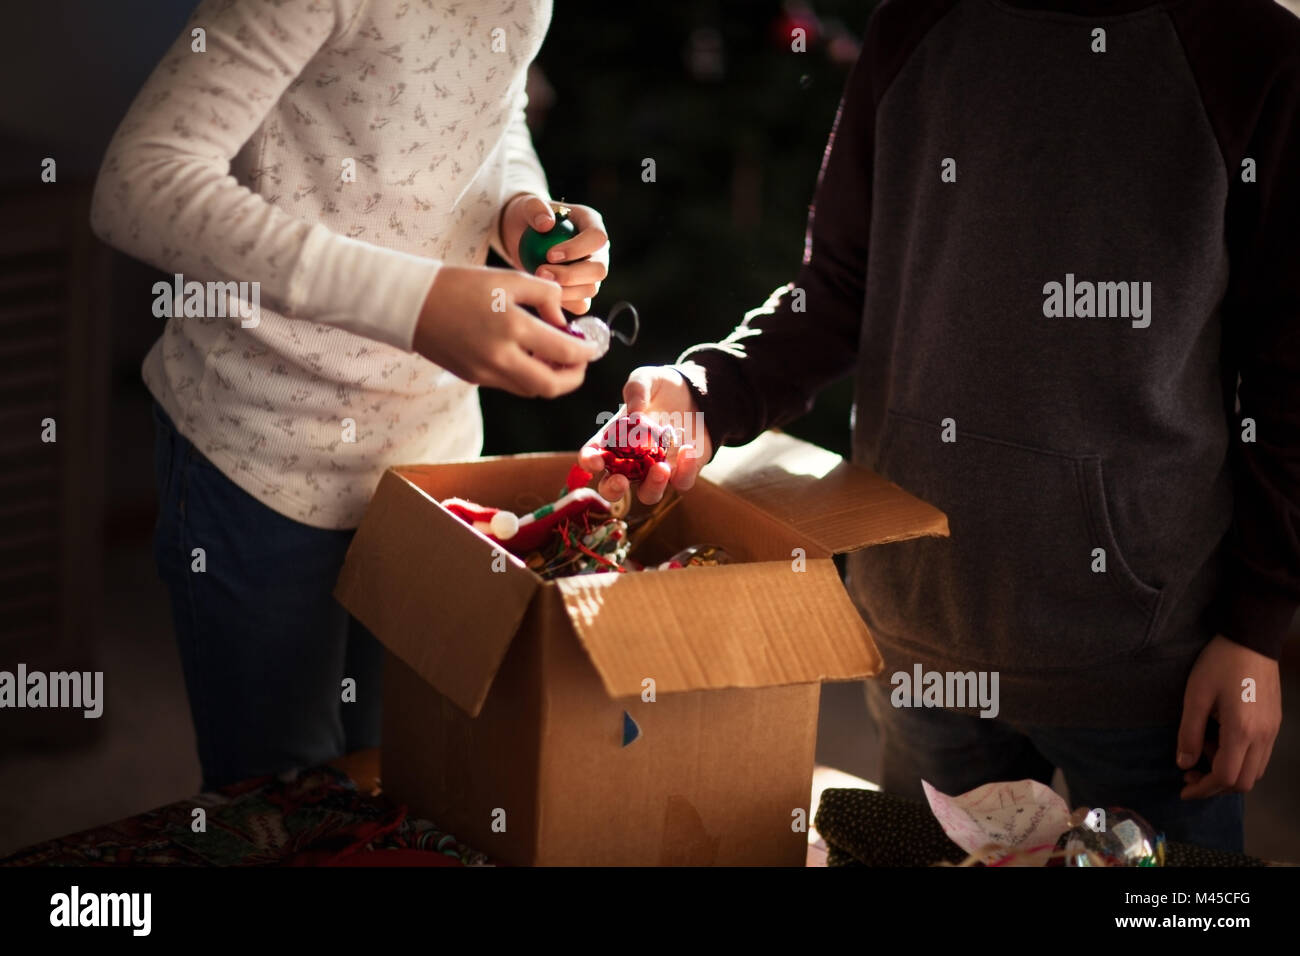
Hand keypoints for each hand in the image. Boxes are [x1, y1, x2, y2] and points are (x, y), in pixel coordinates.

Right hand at [413, 264, 596, 397]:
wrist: (411, 304)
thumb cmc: (460, 284)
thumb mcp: (508, 278)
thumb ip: (545, 296)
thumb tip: (563, 321)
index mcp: (512, 326)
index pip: (565, 351)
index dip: (585, 352)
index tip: (591, 345)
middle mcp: (501, 356)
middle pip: (551, 386)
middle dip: (573, 377)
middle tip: (578, 362)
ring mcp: (485, 372)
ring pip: (531, 389)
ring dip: (550, 379)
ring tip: (554, 357)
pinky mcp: (474, 378)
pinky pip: (511, 384)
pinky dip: (527, 375)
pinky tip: (528, 356)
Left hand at [500, 193, 609, 314]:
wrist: (523, 238)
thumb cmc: (528, 218)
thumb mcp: (526, 206)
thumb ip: (535, 208)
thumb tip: (546, 224)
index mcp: (591, 224)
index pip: (597, 239)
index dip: (577, 249)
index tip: (549, 255)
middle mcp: (597, 251)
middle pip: (598, 269)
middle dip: (571, 275)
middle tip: (541, 272)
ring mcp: (591, 273)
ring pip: (590, 290)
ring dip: (564, 291)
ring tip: (538, 281)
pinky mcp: (581, 291)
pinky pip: (580, 305)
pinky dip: (562, 303)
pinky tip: (543, 294)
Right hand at [578, 365, 713, 504]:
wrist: (697, 394)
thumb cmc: (663, 388)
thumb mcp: (647, 379)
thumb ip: (637, 388)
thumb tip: (634, 409)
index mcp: (613, 439)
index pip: (593, 455)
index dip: (589, 462)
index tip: (595, 461)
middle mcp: (631, 461)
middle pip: (613, 487)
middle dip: (613, 489)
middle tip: (620, 482)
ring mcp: (655, 470)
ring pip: (648, 494)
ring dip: (652, 487)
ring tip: (661, 469)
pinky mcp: (681, 472)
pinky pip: (681, 482)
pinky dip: (685, 472)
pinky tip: (688, 450)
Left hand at [1176, 634, 1281, 797]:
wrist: (1251, 640)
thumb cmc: (1219, 664)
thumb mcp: (1195, 696)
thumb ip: (1188, 733)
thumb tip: (1183, 764)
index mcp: (1242, 731)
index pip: (1226, 777)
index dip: (1203, 788)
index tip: (1183, 789)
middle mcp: (1263, 737)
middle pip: (1244, 781)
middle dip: (1215, 785)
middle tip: (1189, 773)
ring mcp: (1273, 731)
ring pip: (1255, 771)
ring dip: (1227, 771)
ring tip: (1201, 750)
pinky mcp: (1274, 724)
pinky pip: (1260, 756)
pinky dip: (1239, 759)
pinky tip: (1218, 741)